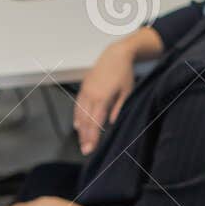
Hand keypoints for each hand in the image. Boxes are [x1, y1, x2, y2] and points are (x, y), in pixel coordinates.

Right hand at [73, 40, 137, 154]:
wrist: (115, 55)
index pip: (95, 121)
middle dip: (85, 137)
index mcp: (103, 97)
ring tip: (81, 141)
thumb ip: (118, 108)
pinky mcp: (84, 87)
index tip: (90, 148)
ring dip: (80, 129)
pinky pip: (78, 105)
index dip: (92, 136)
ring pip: (80, 113)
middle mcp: (91, 94)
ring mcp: (86, 90)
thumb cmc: (124, 74)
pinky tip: (78, 126)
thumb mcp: (127, 92)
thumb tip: (112, 123)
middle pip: (85, 120)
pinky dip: (77, 116)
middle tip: (85, 150)